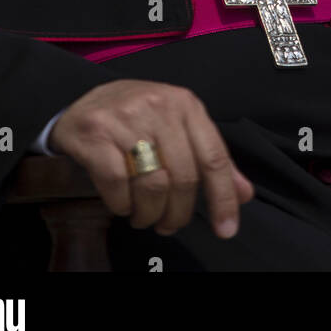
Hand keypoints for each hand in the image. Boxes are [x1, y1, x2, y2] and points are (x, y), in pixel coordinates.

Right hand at [48, 79, 253, 237]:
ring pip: (152, 184)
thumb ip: (210, 158)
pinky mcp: (95, 132)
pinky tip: (123, 203)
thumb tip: (244, 194)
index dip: (223, 197)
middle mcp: (159, 106)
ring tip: (144, 216)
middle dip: (178, 213)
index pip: (214, 157)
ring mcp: (126, 118)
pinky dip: (122, 204)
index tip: (227, 229)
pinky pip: (117, 183)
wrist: (85, 101)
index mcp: (186, 104)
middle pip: (184, 177)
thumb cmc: (139, 119)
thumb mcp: (179, 127)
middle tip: (169, 224)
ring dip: (149, 213)